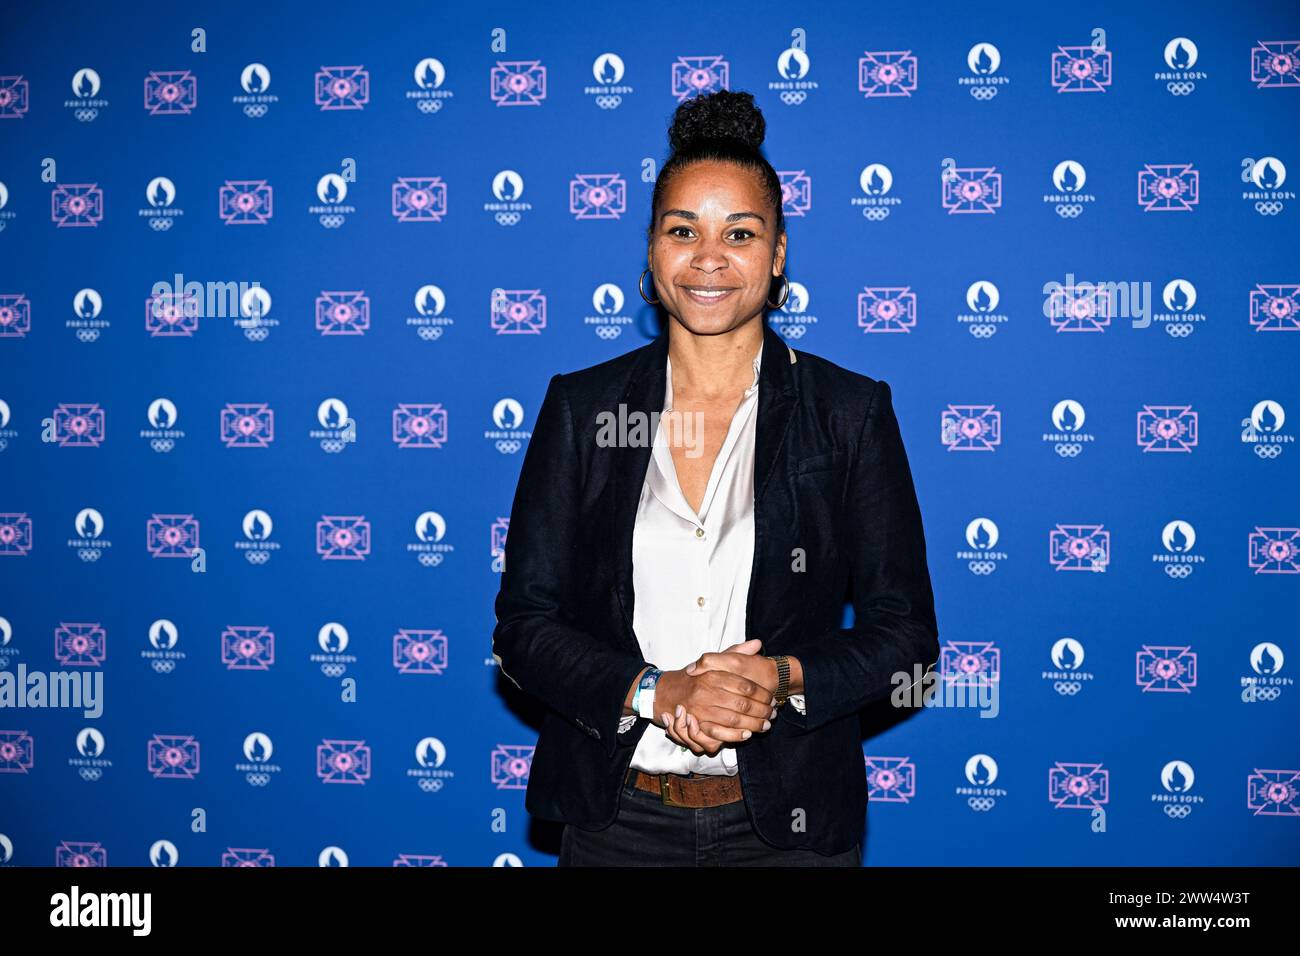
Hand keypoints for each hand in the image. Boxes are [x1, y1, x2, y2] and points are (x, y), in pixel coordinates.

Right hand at [653, 642, 776, 755]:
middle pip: (742, 704)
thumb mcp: (712, 661)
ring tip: (766, 725)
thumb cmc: (692, 677)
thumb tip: (757, 643)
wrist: (663, 692)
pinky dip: (735, 735)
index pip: (745, 685)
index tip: (772, 698)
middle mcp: (706, 691)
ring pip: (734, 720)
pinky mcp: (696, 725)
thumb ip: (735, 652)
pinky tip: (747, 734)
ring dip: (753, 725)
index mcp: (713, 674)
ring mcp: (700, 709)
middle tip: (773, 714)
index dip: (762, 694)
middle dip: (762, 711)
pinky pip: (719, 733)